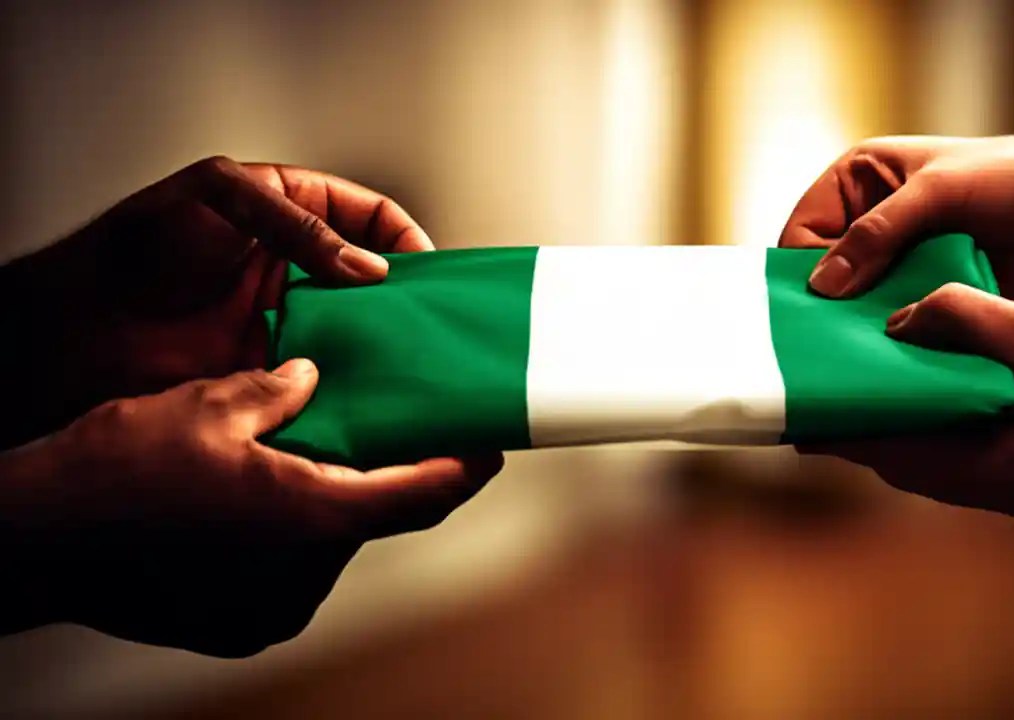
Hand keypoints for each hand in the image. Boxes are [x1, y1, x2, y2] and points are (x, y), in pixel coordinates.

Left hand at [1, 156, 431, 447]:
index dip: (404, 240)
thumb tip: (367, 267)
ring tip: (416, 358)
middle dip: (407, 296)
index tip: (427, 271)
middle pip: (376, 276)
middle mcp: (300, 264)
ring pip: (361, 327)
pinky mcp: (279, 364)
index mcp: (292, 208)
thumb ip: (298, 225)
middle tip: (437, 320)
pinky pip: (331, 370)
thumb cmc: (139, 246)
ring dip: (387, 341)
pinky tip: (373, 388)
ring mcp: (292, 316)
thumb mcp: (220, 199)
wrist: (88, 321)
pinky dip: (354, 380)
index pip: (372, 217)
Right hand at [2, 359, 501, 656]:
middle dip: (378, 469)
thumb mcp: (208, 406)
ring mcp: (273, 606)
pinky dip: (291, 531)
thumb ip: (278, 391)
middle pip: (372, 514)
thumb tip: (312, 378)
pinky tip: (262, 494)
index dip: (465, 467)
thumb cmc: (118, 473)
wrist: (37, 542)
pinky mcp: (242, 622)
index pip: (421, 494)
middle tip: (381, 423)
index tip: (490, 444)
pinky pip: (291, 569)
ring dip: (327, 498)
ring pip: (329, 541)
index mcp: (311, 515)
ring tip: (304, 450)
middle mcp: (303, 572)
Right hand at [780, 135, 1013, 413]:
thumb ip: (878, 235)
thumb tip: (822, 285)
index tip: (810, 308)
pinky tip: (885, 354)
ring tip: (857, 352)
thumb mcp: (937, 196)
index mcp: (857, 177)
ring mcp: (890, 255)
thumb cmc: (1006, 179)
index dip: (801, 269)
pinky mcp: (914, 287)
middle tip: (826, 341)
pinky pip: (884, 314)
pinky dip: (884, 331)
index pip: (803, 229)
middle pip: (820, 268)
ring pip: (851, 297)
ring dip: (856, 322)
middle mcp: (864, 215)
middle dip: (827, 301)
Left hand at [802, 284, 1013, 635]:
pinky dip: (903, 388)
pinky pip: (917, 422)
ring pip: (883, 422)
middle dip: (823, 378)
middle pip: (847, 425)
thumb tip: (901, 311)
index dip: (792, 396)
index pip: (827, 432)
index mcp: (926, 457)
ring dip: (866, 379)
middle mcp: (926, 474)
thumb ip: (963, 315)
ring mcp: (950, 473)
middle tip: (802, 321)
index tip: (761, 356)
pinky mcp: (974, 465)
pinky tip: (915, 345)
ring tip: (850, 321)